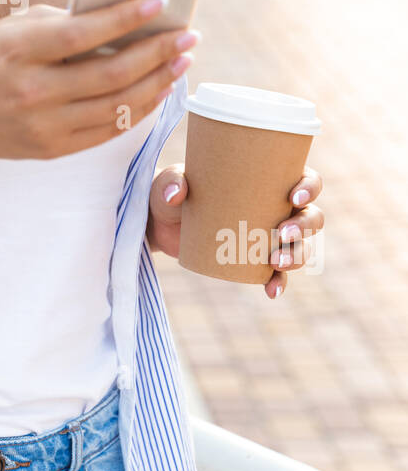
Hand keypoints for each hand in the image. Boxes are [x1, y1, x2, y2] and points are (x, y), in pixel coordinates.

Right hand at [0, 0, 197, 165]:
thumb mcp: (5, 29)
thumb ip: (55, 20)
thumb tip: (113, 14)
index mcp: (17, 51)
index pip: (81, 33)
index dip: (124, 18)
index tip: (160, 1)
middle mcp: (32, 91)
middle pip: (110, 73)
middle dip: (156, 52)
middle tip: (188, 35)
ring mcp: (44, 125)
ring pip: (117, 105)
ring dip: (157, 82)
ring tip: (181, 61)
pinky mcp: (54, 149)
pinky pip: (108, 129)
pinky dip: (138, 109)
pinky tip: (157, 89)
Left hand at [146, 163, 324, 299]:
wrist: (159, 223)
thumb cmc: (171, 191)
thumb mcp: (169, 181)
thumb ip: (171, 182)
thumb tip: (176, 193)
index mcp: (268, 179)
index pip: (305, 180)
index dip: (309, 187)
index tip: (293, 197)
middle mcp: (276, 207)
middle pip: (311, 216)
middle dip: (304, 226)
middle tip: (281, 232)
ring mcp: (268, 236)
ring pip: (301, 247)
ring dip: (297, 255)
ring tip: (275, 261)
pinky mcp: (254, 260)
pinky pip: (278, 275)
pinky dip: (279, 283)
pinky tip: (272, 291)